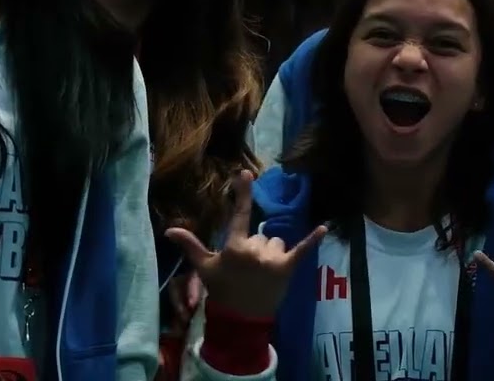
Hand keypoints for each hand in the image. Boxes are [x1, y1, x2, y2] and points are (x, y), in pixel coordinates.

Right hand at [164, 170, 326, 318]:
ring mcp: (273, 259)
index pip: (239, 215)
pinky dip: (313, 239)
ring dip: (271, 252)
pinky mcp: (288, 268)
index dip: (243, 193)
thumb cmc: (221, 291)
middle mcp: (255, 249)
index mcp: (235, 247)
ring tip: (261, 273)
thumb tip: (169, 229)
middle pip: (261, 234)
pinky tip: (324, 227)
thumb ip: (191, 245)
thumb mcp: (204, 268)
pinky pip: (302, 250)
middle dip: (255, 247)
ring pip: (276, 242)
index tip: (246, 173)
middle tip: (246, 269)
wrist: (241, 320)